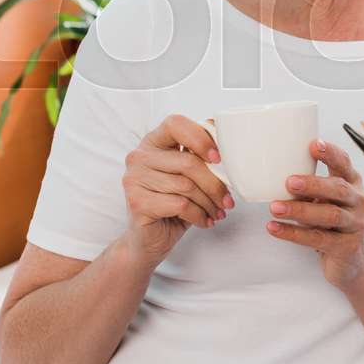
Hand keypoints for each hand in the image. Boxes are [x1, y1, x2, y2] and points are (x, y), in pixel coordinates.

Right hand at [122, 114, 234, 263]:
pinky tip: (205, 220)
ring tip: (218, 212)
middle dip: (215, 184)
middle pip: (188, 162)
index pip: (176, 124)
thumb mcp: (190, 178)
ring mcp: (134, 179)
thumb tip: (230, 142)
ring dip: (209, 203)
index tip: (219, 158)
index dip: (200, 137)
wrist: (149, 239)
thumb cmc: (173, 204)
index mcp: (153, 142)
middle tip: (228, 200)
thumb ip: (201, 157)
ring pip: (186, 185)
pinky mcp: (137, 201)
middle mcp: (139, 157)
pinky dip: (199, 215)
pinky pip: (180, 204)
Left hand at [267, 138, 363, 289]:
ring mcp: (355, 224)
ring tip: (275, 208)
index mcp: (352, 184)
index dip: (330, 153)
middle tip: (289, 181)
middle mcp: (358, 201)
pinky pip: (318, 239)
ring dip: (300, 210)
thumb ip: (310, 188)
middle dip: (313, 184)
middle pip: (338, 189)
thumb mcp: (327, 201)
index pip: (344, 164)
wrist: (354, 261)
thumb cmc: (333, 224)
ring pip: (329, 215)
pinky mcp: (347, 247)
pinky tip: (275, 228)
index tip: (313, 145)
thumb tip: (273, 174)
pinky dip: (294, 233)